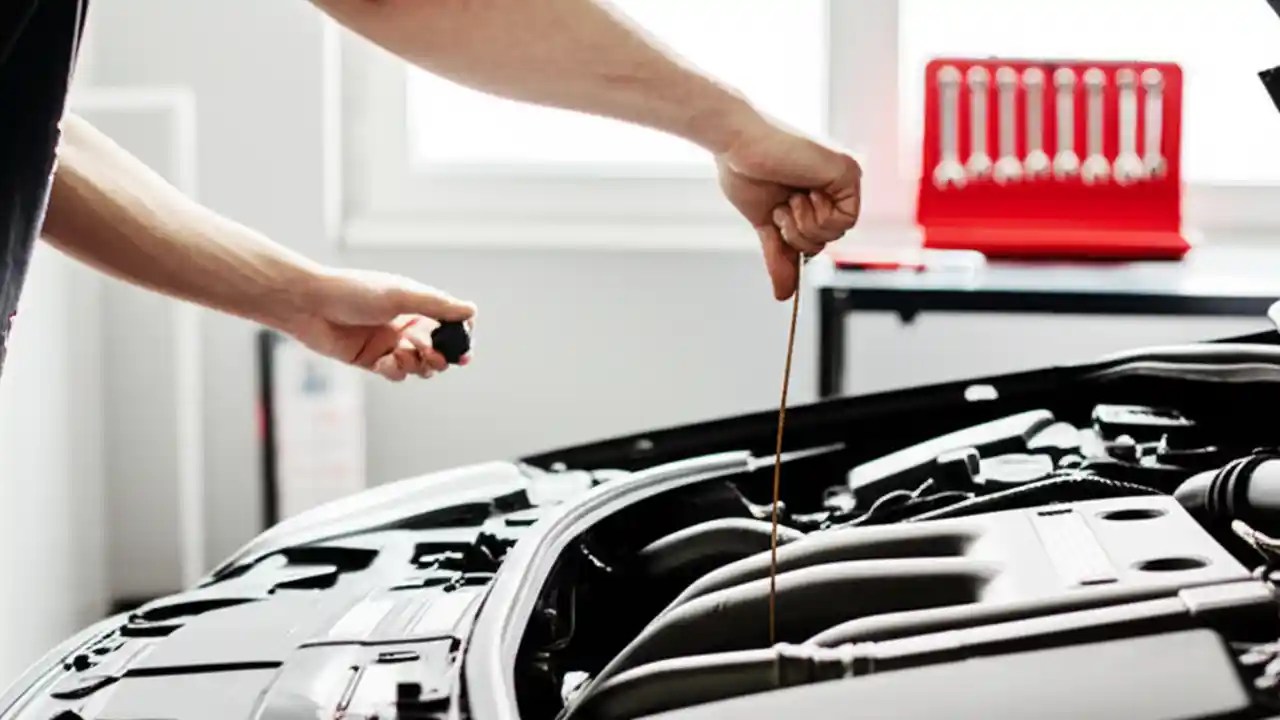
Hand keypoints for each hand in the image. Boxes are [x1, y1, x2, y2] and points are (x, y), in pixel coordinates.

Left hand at [287, 267, 476, 381]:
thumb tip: (471, 310)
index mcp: (417, 304)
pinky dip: (396, 371)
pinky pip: (396, 373)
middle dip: (439, 357)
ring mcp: (390, 343)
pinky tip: (385, 362)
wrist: (309, 305)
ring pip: (419, 365)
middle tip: (433, 358)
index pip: (450, 324)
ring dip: (416, 365)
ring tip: (402, 355)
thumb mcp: (400, 295)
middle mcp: (406, 324)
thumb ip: (437, 305)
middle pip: (438, 349)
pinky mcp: (372, 361)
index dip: (460, 339)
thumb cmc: (352, 292)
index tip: (463, 351)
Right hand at [715, 113, 861, 299]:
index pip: (818, 235)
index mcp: (816, 189)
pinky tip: (803, 195)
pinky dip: (819, 218)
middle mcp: (835, 181)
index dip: (796, 238)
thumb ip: (779, 255)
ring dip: (805, 226)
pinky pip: (845, 221)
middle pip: (829, 238)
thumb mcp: (764, 223)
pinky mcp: (847, 172)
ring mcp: (843, 175)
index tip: (778, 217)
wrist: (735, 141)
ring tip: (790, 198)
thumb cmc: (743, 169)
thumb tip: (783, 296)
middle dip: (799, 234)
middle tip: (782, 207)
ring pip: (838, 233)